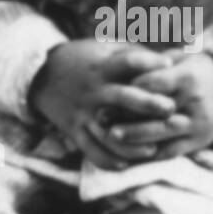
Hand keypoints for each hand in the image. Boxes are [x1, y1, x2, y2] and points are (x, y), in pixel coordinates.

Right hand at [29, 39, 179, 169]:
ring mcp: (84, 113)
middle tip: (171, 108)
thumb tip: (173, 57)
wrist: (40, 76)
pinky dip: (108, 160)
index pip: (127, 61)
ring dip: (132, 143)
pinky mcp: (75, 131)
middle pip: (123, 98)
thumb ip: (135, 54)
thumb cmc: (84, 60)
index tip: (170, 64)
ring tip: (154, 148)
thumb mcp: (104, 49)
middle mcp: (95, 91)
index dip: (149, 61)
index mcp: (103, 67)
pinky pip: (91, 151)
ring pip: (109, 133)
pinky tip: (127, 164)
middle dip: (148, 104)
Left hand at [94, 51, 212, 160]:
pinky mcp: (199, 142)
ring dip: (135, 136)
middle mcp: (195, 101)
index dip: (132, 88)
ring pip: (163, 133)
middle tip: (100, 118)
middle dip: (128, 115)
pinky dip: (150, 152)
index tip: (112, 90)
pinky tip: (130, 151)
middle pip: (157, 110)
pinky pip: (172, 151)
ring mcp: (199, 124)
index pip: (155, 83)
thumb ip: (155, 63)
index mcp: (189, 77)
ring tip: (111, 136)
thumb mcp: (182, 59)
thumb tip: (124, 60)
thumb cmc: (196, 71)